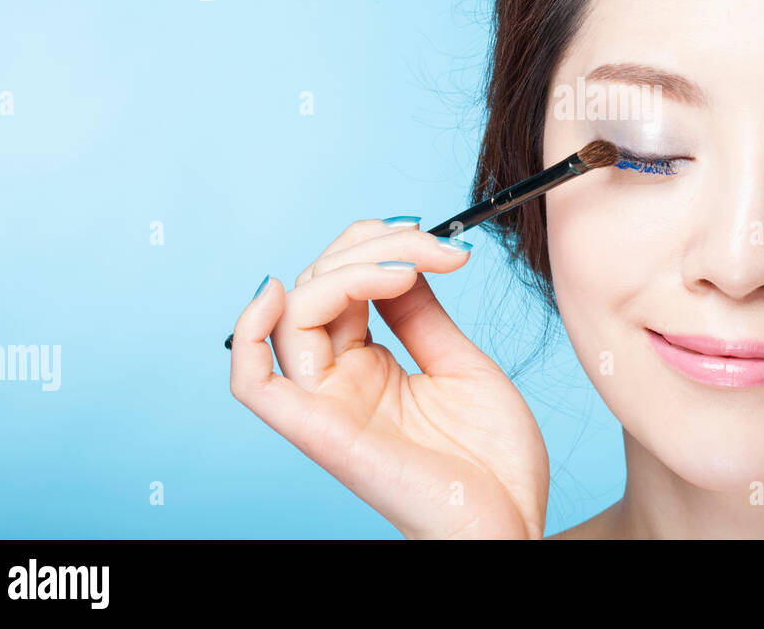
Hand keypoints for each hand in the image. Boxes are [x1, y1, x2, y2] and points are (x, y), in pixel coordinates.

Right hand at [229, 219, 549, 538]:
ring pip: (293, 316)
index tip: (438, 241)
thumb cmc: (492, 460)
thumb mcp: (460, 365)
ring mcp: (330, 406)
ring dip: (344, 270)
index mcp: (370, 366)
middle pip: (315, 288)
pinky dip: (248, 334)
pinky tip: (280, 293)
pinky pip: (254, 386)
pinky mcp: (326, 434)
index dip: (377, 245)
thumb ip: (420, 315)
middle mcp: (341, 382)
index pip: (341, 284)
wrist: (514, 522)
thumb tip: (399, 258)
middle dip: (369, 247)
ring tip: (406, 267)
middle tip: (433, 248)